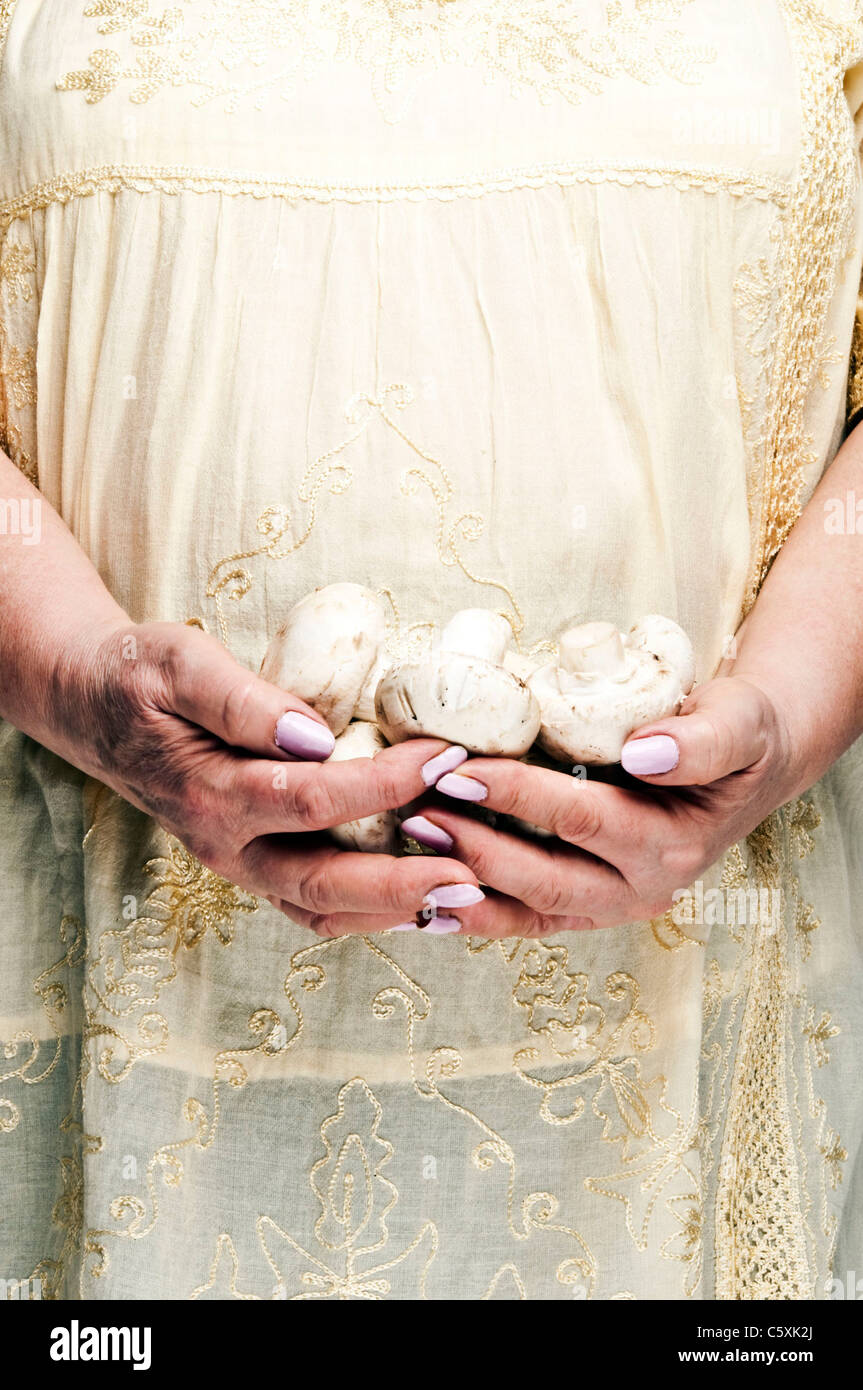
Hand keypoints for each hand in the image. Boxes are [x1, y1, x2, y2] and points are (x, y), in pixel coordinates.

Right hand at [44, 618, 482, 925]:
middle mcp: (224, 847)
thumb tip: (315, 735)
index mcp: (209, 795)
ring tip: (466, 899)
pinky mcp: (254, 865)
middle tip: (476, 870)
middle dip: (403, 882)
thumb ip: (243, 699)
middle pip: (322, 885)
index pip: (311, 799)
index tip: (447, 753)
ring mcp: (239, 865)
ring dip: (394, 911)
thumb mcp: (180, 662)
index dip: (385, 782)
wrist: (95, 708)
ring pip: (321, 911)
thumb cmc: (140, 676)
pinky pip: (314, 905)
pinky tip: (423, 897)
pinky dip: (371, 910)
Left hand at [311, 675, 792, 936]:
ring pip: (527, 913)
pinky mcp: (585, 907)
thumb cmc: (740, 734)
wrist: (750, 764)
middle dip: (474, 850)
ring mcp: (610, 906)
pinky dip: (473, 915)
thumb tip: (644, 752)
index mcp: (672, 846)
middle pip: (544, 879)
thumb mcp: (737, 723)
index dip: (516, 796)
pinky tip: (419, 907)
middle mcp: (640, 889)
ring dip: (463, 890)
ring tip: (405, 857)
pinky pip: (524, 919)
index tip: (456, 769)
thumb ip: (698, 741)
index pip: (581, 821)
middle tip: (414, 814)